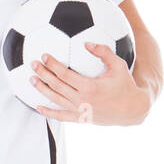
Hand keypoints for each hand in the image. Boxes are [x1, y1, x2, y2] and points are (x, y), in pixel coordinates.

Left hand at [30, 43, 149, 124]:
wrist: (131, 110)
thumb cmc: (125, 85)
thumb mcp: (118, 66)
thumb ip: (103, 52)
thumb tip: (87, 43)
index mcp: (90, 87)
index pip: (65, 75)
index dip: (53, 65)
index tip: (45, 56)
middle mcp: (82, 101)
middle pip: (57, 86)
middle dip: (43, 74)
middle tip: (33, 64)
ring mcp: (80, 111)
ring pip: (56, 100)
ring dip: (42, 89)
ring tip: (31, 79)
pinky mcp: (80, 119)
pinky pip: (61, 117)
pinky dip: (48, 112)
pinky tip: (38, 106)